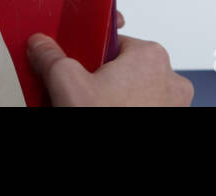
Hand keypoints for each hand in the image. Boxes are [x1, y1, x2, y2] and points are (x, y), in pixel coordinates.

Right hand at [27, 28, 192, 106]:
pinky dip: (129, 109)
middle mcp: (169, 76)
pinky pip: (144, 107)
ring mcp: (173, 103)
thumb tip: (41, 45)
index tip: (81, 69)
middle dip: (103, 80)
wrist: (120, 173)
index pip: (113, 41)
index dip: (91, 56)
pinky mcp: (170, 118)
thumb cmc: (108, 120)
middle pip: (125, 67)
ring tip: (96, 108)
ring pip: (135, 90)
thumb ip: (52, 57)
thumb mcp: (68, 84)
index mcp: (150, 55)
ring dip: (116, 98)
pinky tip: (109, 115)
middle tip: (85, 95)